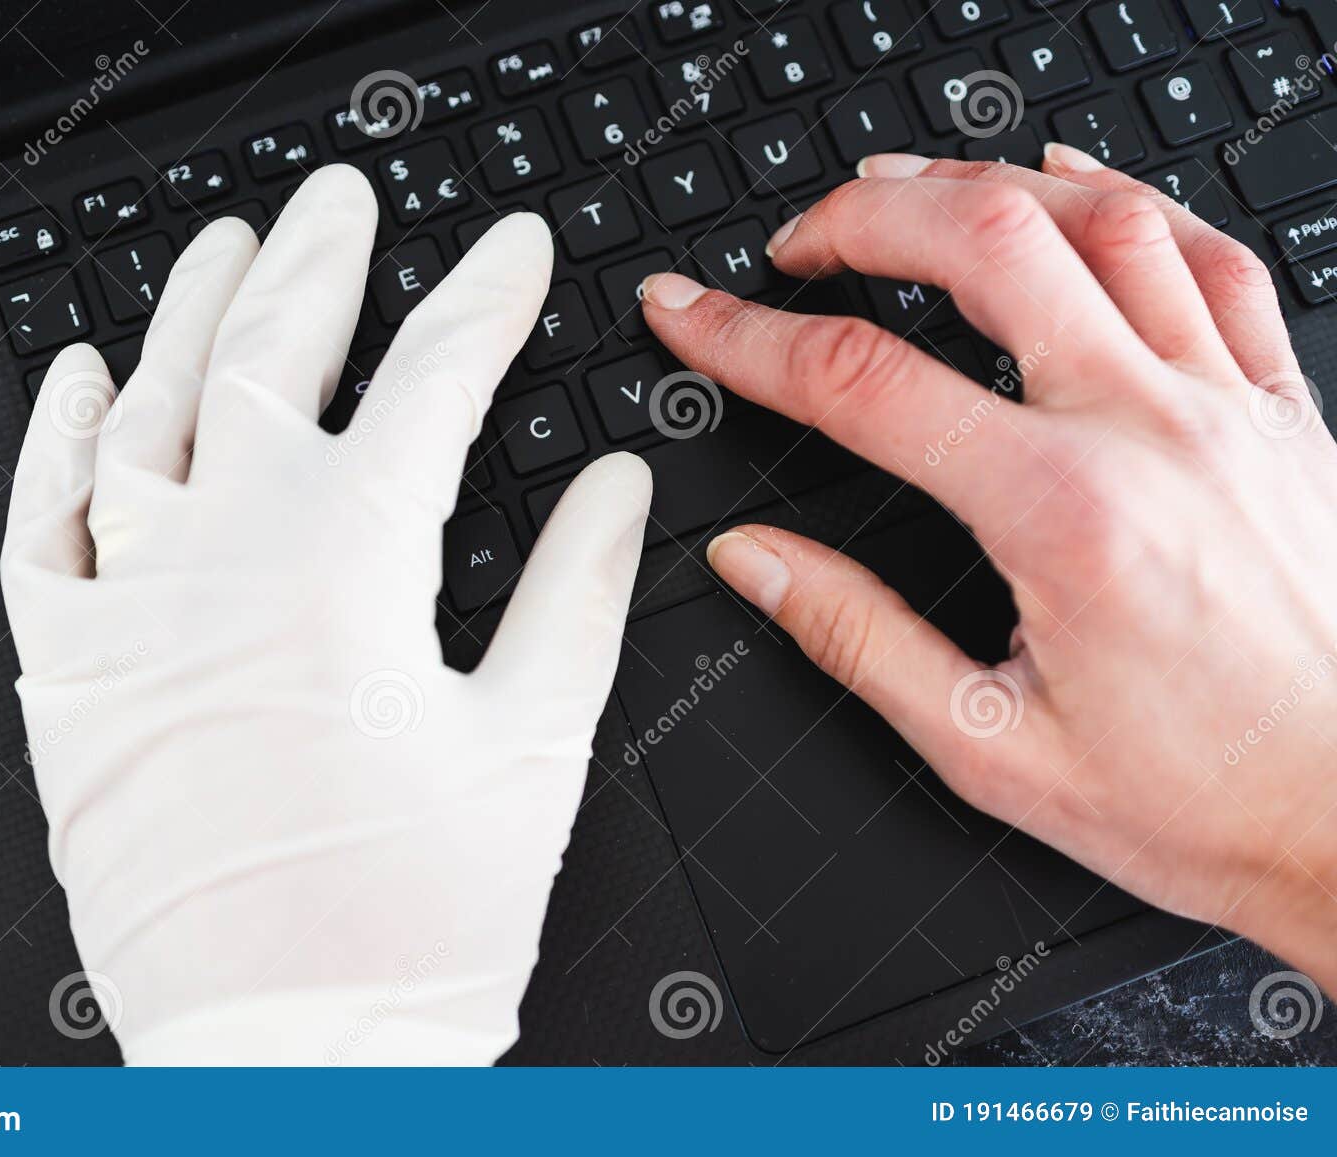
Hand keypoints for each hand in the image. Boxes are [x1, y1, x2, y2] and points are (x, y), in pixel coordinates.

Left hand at [0, 165, 650, 1063]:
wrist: (290, 1060)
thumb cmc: (415, 928)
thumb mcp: (532, 745)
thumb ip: (577, 593)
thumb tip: (615, 489)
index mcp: (349, 574)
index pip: (431, 386)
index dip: (482, 301)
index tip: (512, 251)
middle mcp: (225, 565)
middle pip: (273, 362)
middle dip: (324, 264)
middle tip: (348, 202)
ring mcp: (131, 613)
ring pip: (149, 412)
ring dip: (190, 313)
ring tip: (229, 244)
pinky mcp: (70, 676)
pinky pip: (38, 525)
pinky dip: (52, 440)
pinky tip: (76, 377)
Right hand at [642, 144, 1336, 994]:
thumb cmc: (1205, 800)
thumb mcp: (993, 749)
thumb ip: (856, 639)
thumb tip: (755, 562)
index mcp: (1063, 516)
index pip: (863, 384)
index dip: (748, 339)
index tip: (693, 317)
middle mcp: (1151, 432)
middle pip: (987, 243)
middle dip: (862, 219)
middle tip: (793, 243)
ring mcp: (1226, 406)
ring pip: (1101, 217)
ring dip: (982, 183)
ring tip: (900, 191)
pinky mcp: (1280, 410)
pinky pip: (1213, 254)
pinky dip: (1130, 196)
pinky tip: (1073, 180)